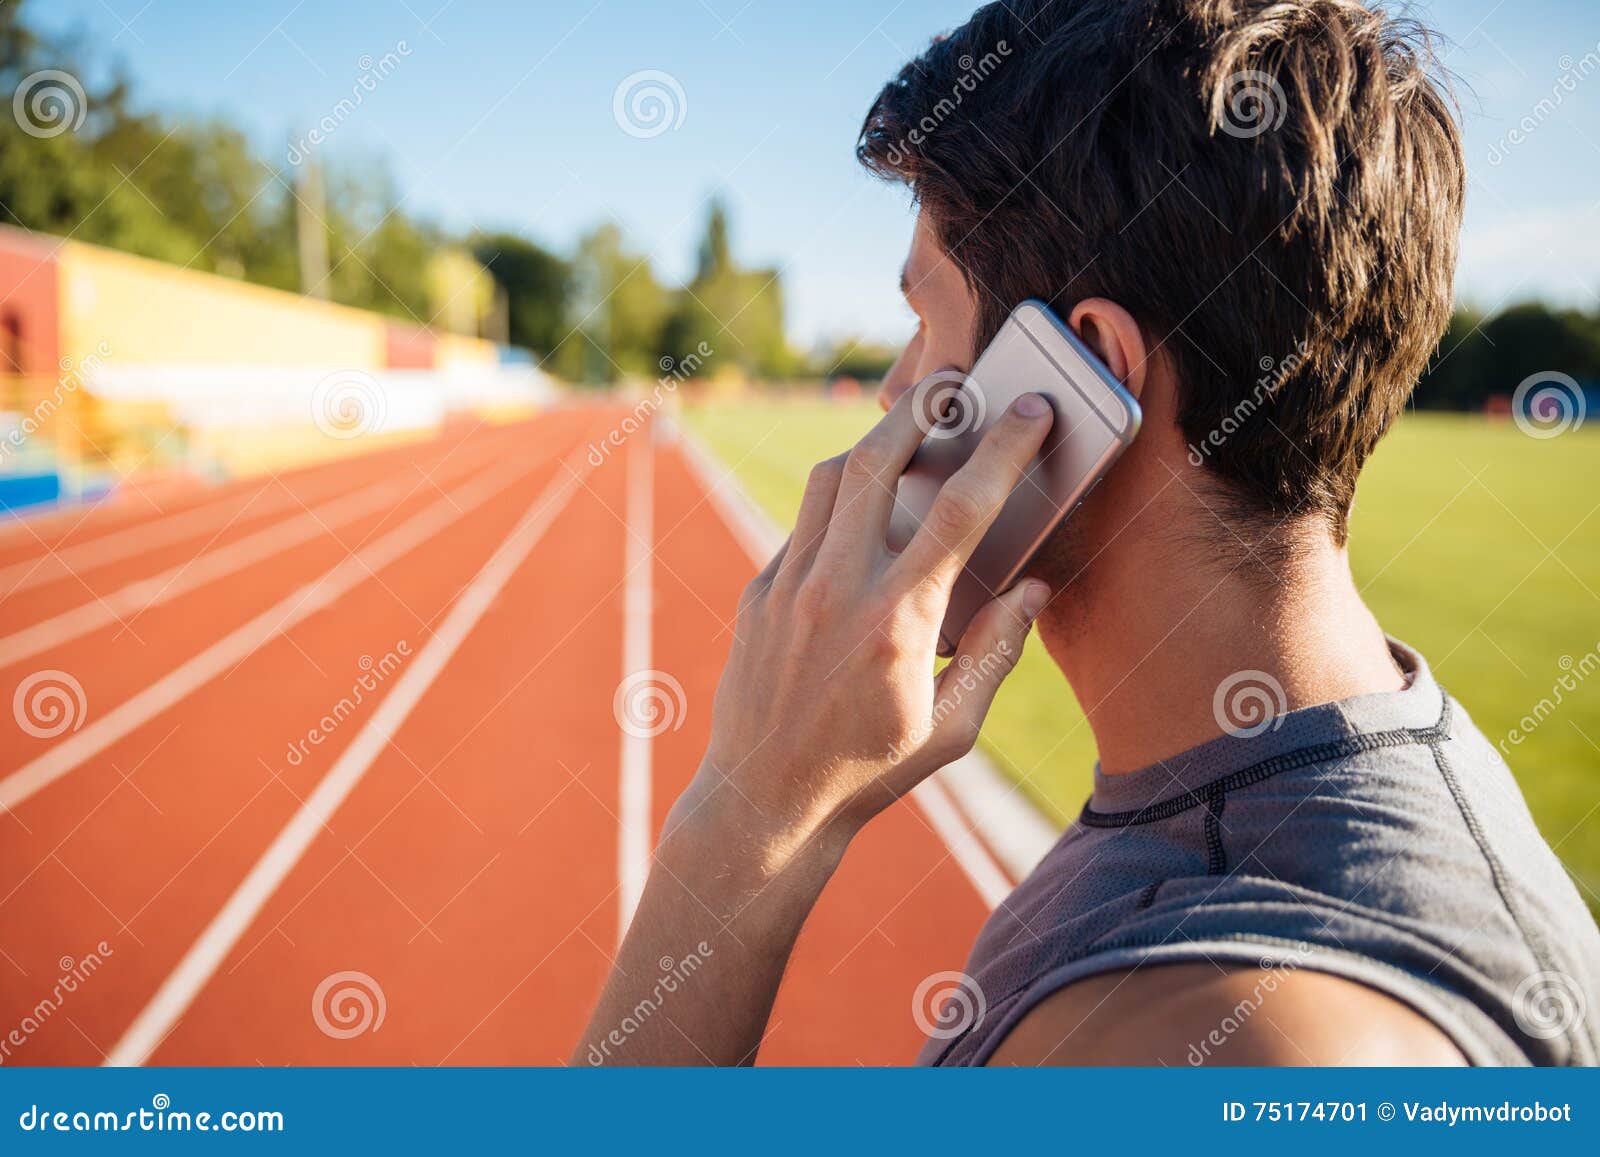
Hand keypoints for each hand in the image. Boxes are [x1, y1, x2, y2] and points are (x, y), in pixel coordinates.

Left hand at [674, 387, 1055, 861]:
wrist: (766, 799)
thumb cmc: (870, 771)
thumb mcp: (953, 728)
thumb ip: (998, 651)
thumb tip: (1035, 588)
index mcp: (899, 620)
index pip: (964, 508)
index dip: (1006, 449)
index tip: (1033, 411)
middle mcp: (838, 588)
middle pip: (880, 459)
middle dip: (922, 407)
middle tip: (954, 386)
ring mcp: (789, 585)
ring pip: (831, 478)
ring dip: (874, 445)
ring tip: (909, 435)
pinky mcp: (758, 592)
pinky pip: (803, 525)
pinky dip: (838, 507)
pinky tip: (864, 520)